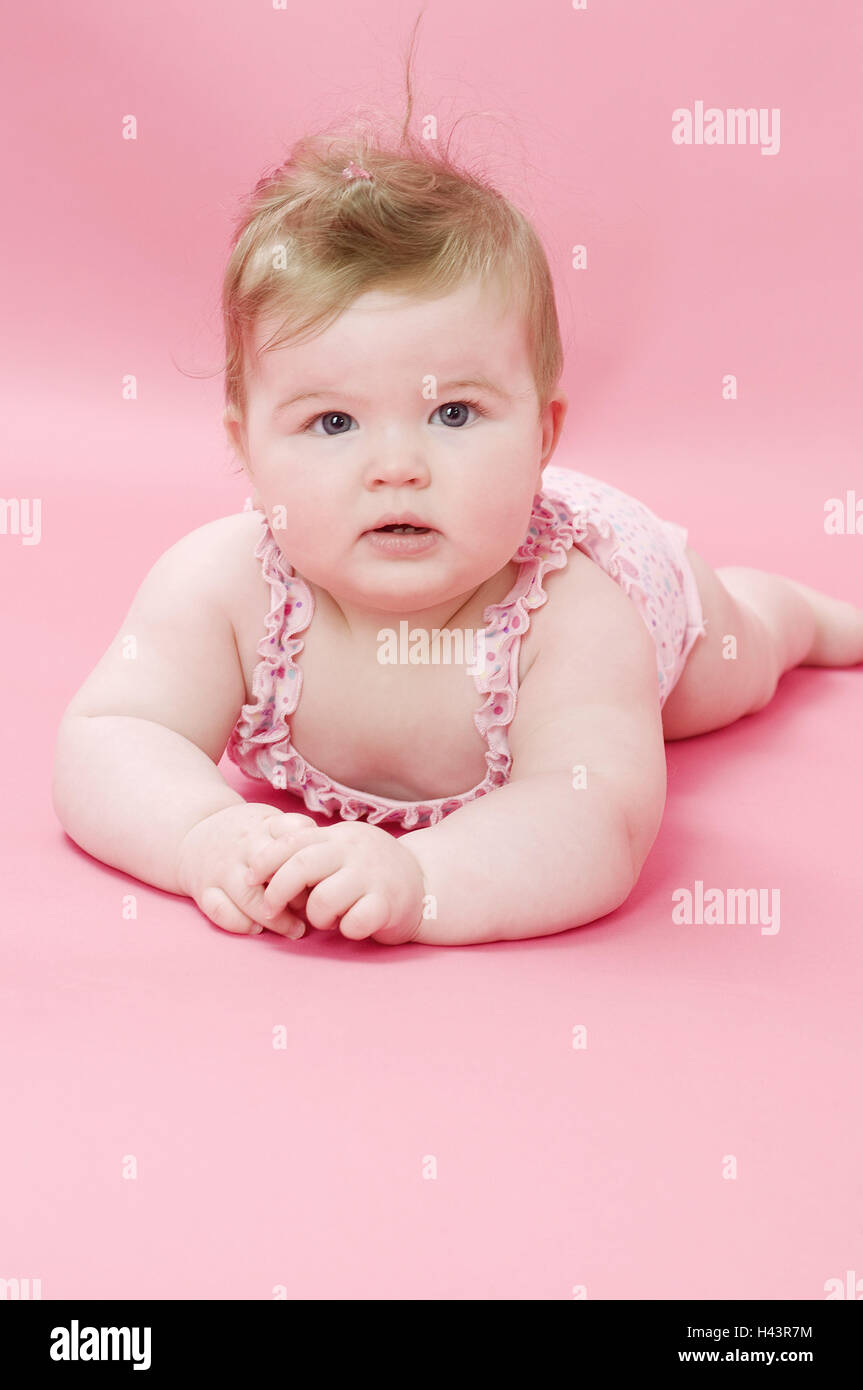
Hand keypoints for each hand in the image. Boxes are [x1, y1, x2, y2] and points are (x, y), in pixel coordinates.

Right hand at [176, 803, 318, 937]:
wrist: (192, 833)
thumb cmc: (246, 833)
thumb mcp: (270, 822)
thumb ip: (297, 837)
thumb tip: (329, 866)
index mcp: (262, 826)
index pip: (290, 838)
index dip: (309, 860)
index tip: (324, 878)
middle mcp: (241, 847)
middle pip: (270, 870)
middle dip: (294, 894)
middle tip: (314, 911)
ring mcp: (221, 869)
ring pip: (247, 895)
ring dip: (273, 918)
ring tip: (295, 930)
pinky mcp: (203, 889)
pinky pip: (219, 910)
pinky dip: (239, 923)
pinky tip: (257, 930)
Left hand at [246, 819, 426, 944]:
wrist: (425, 883)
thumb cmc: (370, 871)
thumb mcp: (342, 850)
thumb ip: (310, 852)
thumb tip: (261, 865)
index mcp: (340, 837)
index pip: (293, 841)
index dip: (265, 860)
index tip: (249, 877)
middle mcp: (356, 852)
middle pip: (303, 866)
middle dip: (278, 890)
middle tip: (270, 909)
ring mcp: (373, 877)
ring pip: (324, 899)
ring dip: (316, 916)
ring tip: (326, 919)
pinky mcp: (388, 905)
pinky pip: (354, 922)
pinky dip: (346, 929)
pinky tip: (351, 926)